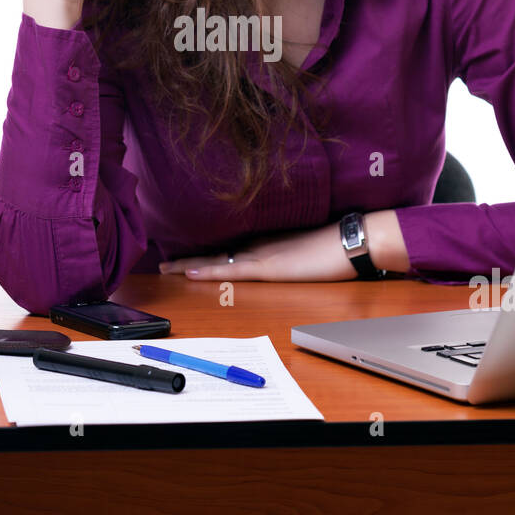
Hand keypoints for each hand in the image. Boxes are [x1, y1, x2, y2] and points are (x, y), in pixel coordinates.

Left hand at [158, 221, 359, 281]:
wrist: (353, 240)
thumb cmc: (338, 245)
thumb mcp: (308, 250)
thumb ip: (291, 254)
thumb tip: (284, 260)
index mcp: (268, 243)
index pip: (229, 249)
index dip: (205, 254)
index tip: (184, 259)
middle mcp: (259, 246)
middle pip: (216, 253)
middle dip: (188, 259)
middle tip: (162, 264)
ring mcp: (262, 256)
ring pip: (217, 260)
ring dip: (190, 265)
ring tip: (164, 269)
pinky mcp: (269, 267)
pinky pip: (233, 271)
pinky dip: (210, 271)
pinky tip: (191, 273)